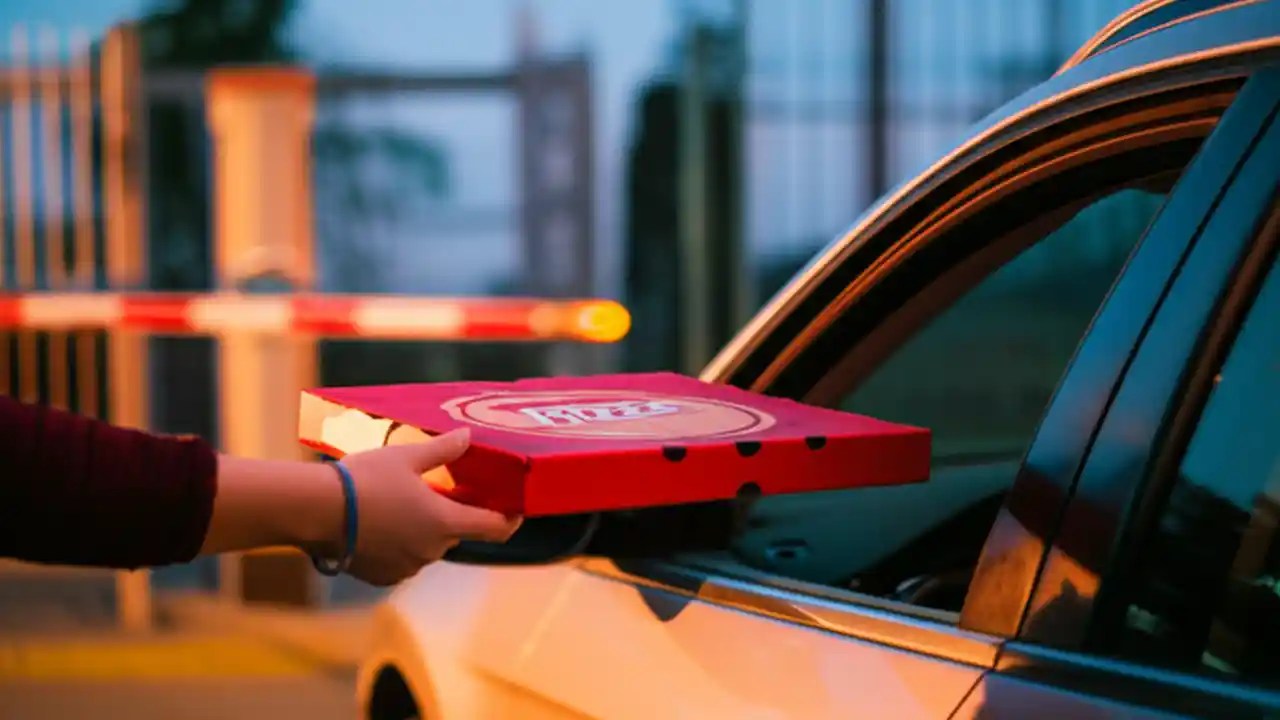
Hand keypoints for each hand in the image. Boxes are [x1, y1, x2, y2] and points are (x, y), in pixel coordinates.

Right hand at [335, 428, 521, 585]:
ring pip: (427, 546)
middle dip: (450, 514)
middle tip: (435, 491)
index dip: (510, 520)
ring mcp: (407, 568)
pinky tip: (378, 524)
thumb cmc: (365, 479)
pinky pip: (402, 560)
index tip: (516, 511)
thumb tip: (468, 436)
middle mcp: (431, 550)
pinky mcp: (382, 577)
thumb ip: (443, 450)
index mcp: (444, 522)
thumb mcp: (406, 457)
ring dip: (422, 530)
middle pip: (455, 533)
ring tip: (397, 504)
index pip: (494, 528)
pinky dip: (398, 545)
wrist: (315, 511)